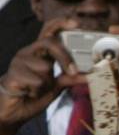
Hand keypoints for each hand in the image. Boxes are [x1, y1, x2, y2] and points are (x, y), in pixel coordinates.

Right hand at [0, 18, 83, 134]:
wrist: (12, 111)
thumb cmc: (32, 95)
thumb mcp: (56, 87)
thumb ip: (70, 78)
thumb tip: (90, 75)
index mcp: (40, 53)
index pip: (49, 31)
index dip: (61, 23)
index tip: (76, 23)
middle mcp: (29, 53)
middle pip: (49, 43)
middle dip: (64, 57)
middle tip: (73, 71)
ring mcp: (19, 61)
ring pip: (45, 67)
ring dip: (47, 83)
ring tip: (37, 89)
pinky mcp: (13, 73)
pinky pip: (36, 81)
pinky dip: (37, 91)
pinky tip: (28, 93)